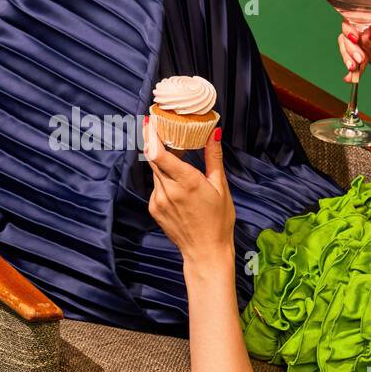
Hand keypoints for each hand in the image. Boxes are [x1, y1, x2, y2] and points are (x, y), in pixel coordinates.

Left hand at [144, 121, 235, 273]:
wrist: (205, 252)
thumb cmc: (218, 221)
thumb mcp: (221, 187)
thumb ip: (213, 158)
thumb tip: (213, 133)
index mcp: (186, 182)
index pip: (159, 153)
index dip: (151, 134)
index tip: (149, 119)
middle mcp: (168, 190)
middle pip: (154, 158)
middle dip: (156, 141)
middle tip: (161, 126)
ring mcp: (159, 201)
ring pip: (155, 171)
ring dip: (162, 161)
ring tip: (176, 154)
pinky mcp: (154, 208)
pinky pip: (156, 186)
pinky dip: (164, 178)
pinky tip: (177, 183)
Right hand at [338, 11, 370, 92]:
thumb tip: (363, 36)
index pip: (360, 17)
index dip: (352, 26)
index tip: (353, 38)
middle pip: (350, 32)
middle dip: (350, 46)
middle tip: (358, 58)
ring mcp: (369, 42)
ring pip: (349, 46)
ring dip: (348, 57)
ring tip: (354, 68)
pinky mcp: (369, 56)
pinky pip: (354, 60)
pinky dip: (352, 69)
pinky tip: (350, 77)